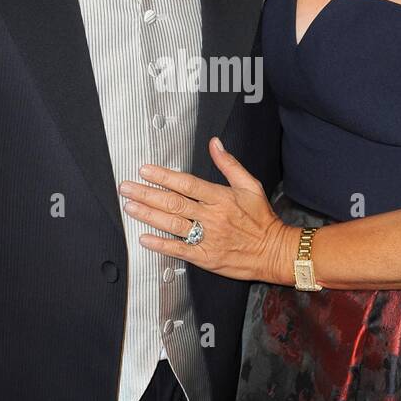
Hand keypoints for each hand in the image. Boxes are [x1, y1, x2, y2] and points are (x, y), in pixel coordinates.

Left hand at [119, 137, 295, 283]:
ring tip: (130, 206)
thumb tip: (215, 144)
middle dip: (147, 194)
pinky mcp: (206, 257)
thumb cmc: (262, 219)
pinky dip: (160, 244)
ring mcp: (207, 238)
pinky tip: (144, 238)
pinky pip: (179, 250)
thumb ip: (229, 164)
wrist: (274, 251)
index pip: (186, 184)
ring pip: (172, 224)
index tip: (145, 170)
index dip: (163, 176)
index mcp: (221, 197)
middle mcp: (211, 217)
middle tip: (126, 187)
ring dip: (148, 215)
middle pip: (173, 203)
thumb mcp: (250, 185)